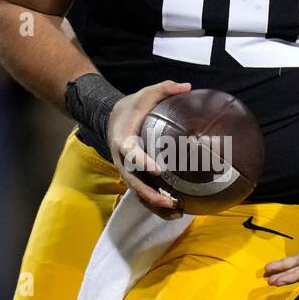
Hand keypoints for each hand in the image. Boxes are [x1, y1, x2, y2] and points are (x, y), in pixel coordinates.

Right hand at [107, 79, 191, 218]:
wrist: (111, 118)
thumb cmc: (131, 107)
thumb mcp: (145, 93)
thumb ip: (165, 89)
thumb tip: (188, 86)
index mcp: (123, 140)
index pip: (131, 154)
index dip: (143, 163)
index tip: (159, 170)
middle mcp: (122, 160)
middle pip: (133, 182)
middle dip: (151, 195)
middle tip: (170, 201)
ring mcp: (126, 171)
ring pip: (138, 194)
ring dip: (155, 206)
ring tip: (177, 212)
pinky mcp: (133, 177)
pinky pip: (142, 196)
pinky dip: (156, 206)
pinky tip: (176, 212)